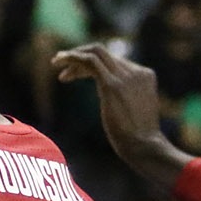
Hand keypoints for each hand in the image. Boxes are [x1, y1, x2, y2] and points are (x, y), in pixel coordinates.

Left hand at [52, 43, 187, 185]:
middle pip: (103, 54)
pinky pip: (90, 61)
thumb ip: (126, 97)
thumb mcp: (135, 110)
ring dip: (73, 55)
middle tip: (59, 64)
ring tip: (55, 62)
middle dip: (79, 56)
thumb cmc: (139, 137)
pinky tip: (59, 62)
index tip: (73, 74)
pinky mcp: (112, 85)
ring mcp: (125, 77)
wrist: (145, 146)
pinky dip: (73, 58)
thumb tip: (112, 98)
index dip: (91, 64)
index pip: (113, 60)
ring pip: (95, 53)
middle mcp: (136, 72)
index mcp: (145, 75)